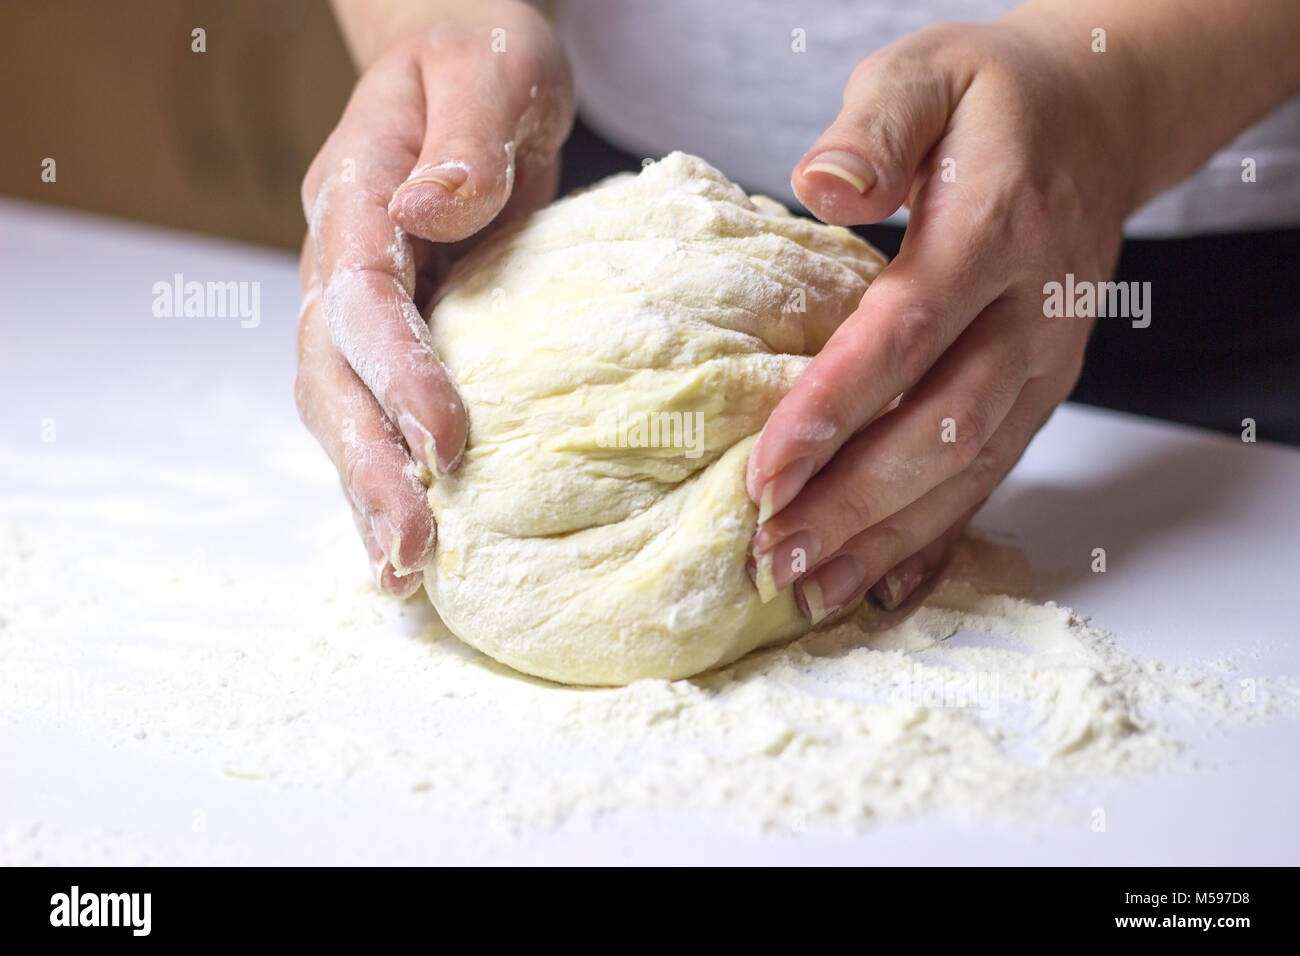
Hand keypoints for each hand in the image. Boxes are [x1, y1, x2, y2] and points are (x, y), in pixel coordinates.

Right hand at [295, 1, 572, 593]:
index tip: (450, 445)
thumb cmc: (482, 59)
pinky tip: (411, 537)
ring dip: (365, 491)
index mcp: (358, 193)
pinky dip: (387, 472)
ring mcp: (356, 298)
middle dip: (366, 468)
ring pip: (338, 405)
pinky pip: (373, 406)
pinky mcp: (392, 327)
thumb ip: (465, 137)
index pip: (359, 296)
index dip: (396, 374)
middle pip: (329, 374)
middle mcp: (340, 255)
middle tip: (411, 557)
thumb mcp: (490, 71)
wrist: (463, 61)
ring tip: (402, 576)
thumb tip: (430, 208)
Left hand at [747, 17, 1144, 619]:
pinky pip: (992, 474)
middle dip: (853, 499)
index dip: (834, 409)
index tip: (764, 472)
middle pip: (940, 424)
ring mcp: (1047, 361)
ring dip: (888, 535)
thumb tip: (822, 184)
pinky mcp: (1042, 391)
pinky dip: (935, 534)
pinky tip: (880, 580)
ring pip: (970, 468)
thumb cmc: (992, 101)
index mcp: (998, 228)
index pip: (907, 334)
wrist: (1096, 120)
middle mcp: (1033, 311)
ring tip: (810, 585)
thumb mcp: (927, 73)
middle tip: (773, 550)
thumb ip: (876, 127)